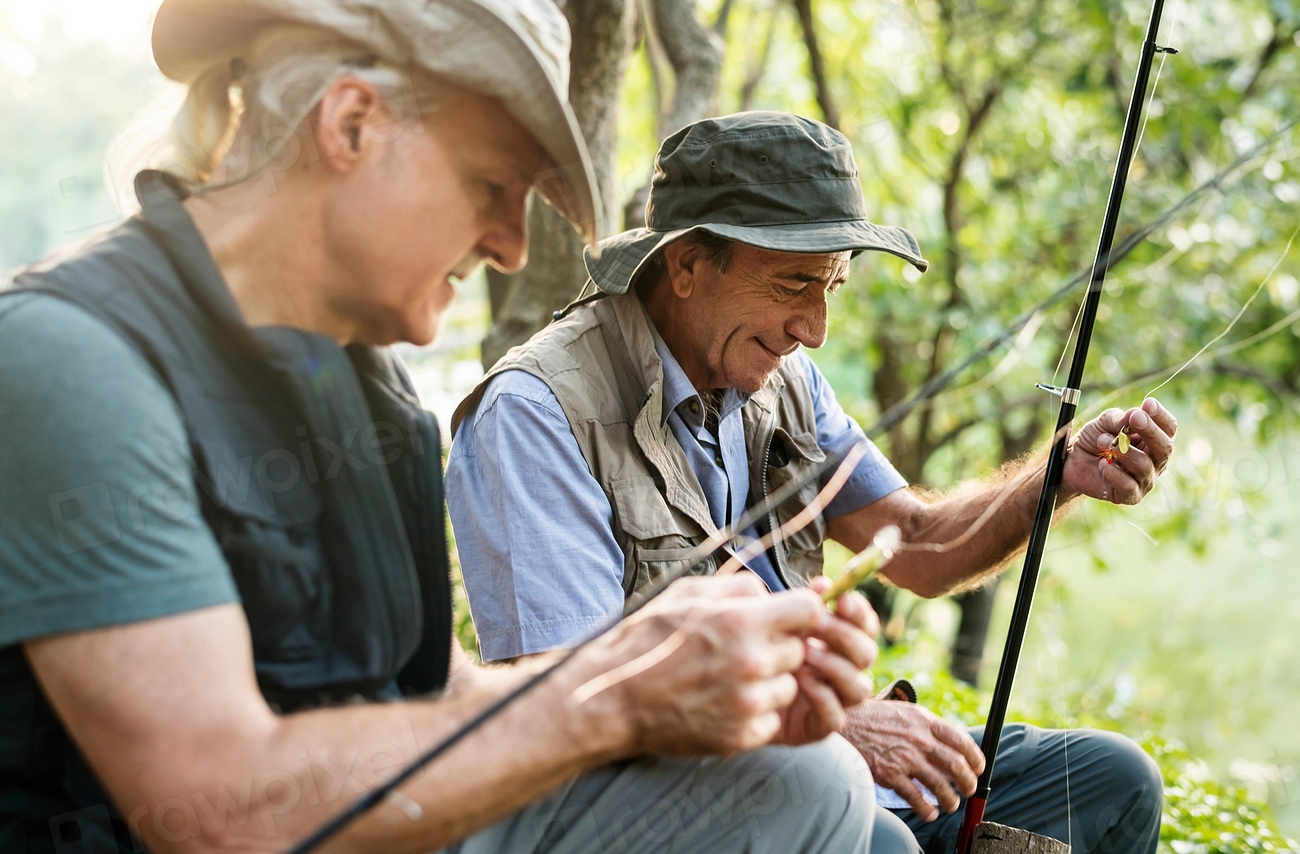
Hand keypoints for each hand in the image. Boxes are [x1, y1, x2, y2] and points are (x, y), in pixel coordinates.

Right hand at [586, 573, 824, 756]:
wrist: (613, 698)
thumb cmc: (647, 641)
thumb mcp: (686, 594)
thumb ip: (736, 588)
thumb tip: (769, 594)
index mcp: (740, 622)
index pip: (809, 611)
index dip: (799, 612)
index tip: (784, 618)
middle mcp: (751, 663)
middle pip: (800, 651)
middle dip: (779, 647)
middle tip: (744, 650)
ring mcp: (747, 703)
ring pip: (789, 687)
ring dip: (769, 682)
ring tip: (730, 678)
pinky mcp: (741, 736)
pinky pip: (772, 719)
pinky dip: (756, 713)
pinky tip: (725, 703)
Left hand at [775, 579, 878, 745]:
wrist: (734, 694)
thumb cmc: (761, 653)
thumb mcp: (780, 625)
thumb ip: (802, 606)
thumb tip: (823, 584)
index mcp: (839, 643)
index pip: (866, 627)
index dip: (860, 613)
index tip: (842, 600)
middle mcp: (844, 671)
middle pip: (867, 654)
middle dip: (844, 636)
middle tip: (817, 625)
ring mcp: (836, 700)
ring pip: (860, 687)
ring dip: (835, 666)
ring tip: (805, 653)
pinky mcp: (820, 726)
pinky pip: (836, 716)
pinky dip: (822, 696)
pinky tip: (800, 680)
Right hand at [842, 700, 984, 820]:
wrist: (842, 722)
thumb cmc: (871, 717)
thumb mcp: (903, 711)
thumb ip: (926, 726)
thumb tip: (947, 745)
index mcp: (924, 720)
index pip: (961, 740)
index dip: (975, 758)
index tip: (978, 768)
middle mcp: (918, 738)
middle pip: (956, 765)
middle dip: (968, 782)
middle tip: (968, 790)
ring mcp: (905, 757)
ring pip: (940, 785)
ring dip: (950, 800)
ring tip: (951, 805)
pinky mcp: (890, 774)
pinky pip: (917, 798)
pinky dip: (926, 809)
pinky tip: (929, 812)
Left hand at [1063, 397, 1177, 504]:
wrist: (1073, 462)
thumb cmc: (1096, 439)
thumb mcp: (1104, 422)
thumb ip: (1120, 418)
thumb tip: (1136, 414)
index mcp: (1155, 440)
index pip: (1169, 429)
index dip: (1161, 417)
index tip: (1148, 403)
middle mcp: (1156, 461)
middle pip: (1165, 448)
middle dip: (1150, 431)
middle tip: (1134, 419)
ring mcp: (1145, 480)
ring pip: (1144, 465)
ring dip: (1121, 450)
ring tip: (1102, 441)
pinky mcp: (1131, 496)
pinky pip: (1128, 485)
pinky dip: (1113, 472)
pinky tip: (1102, 464)